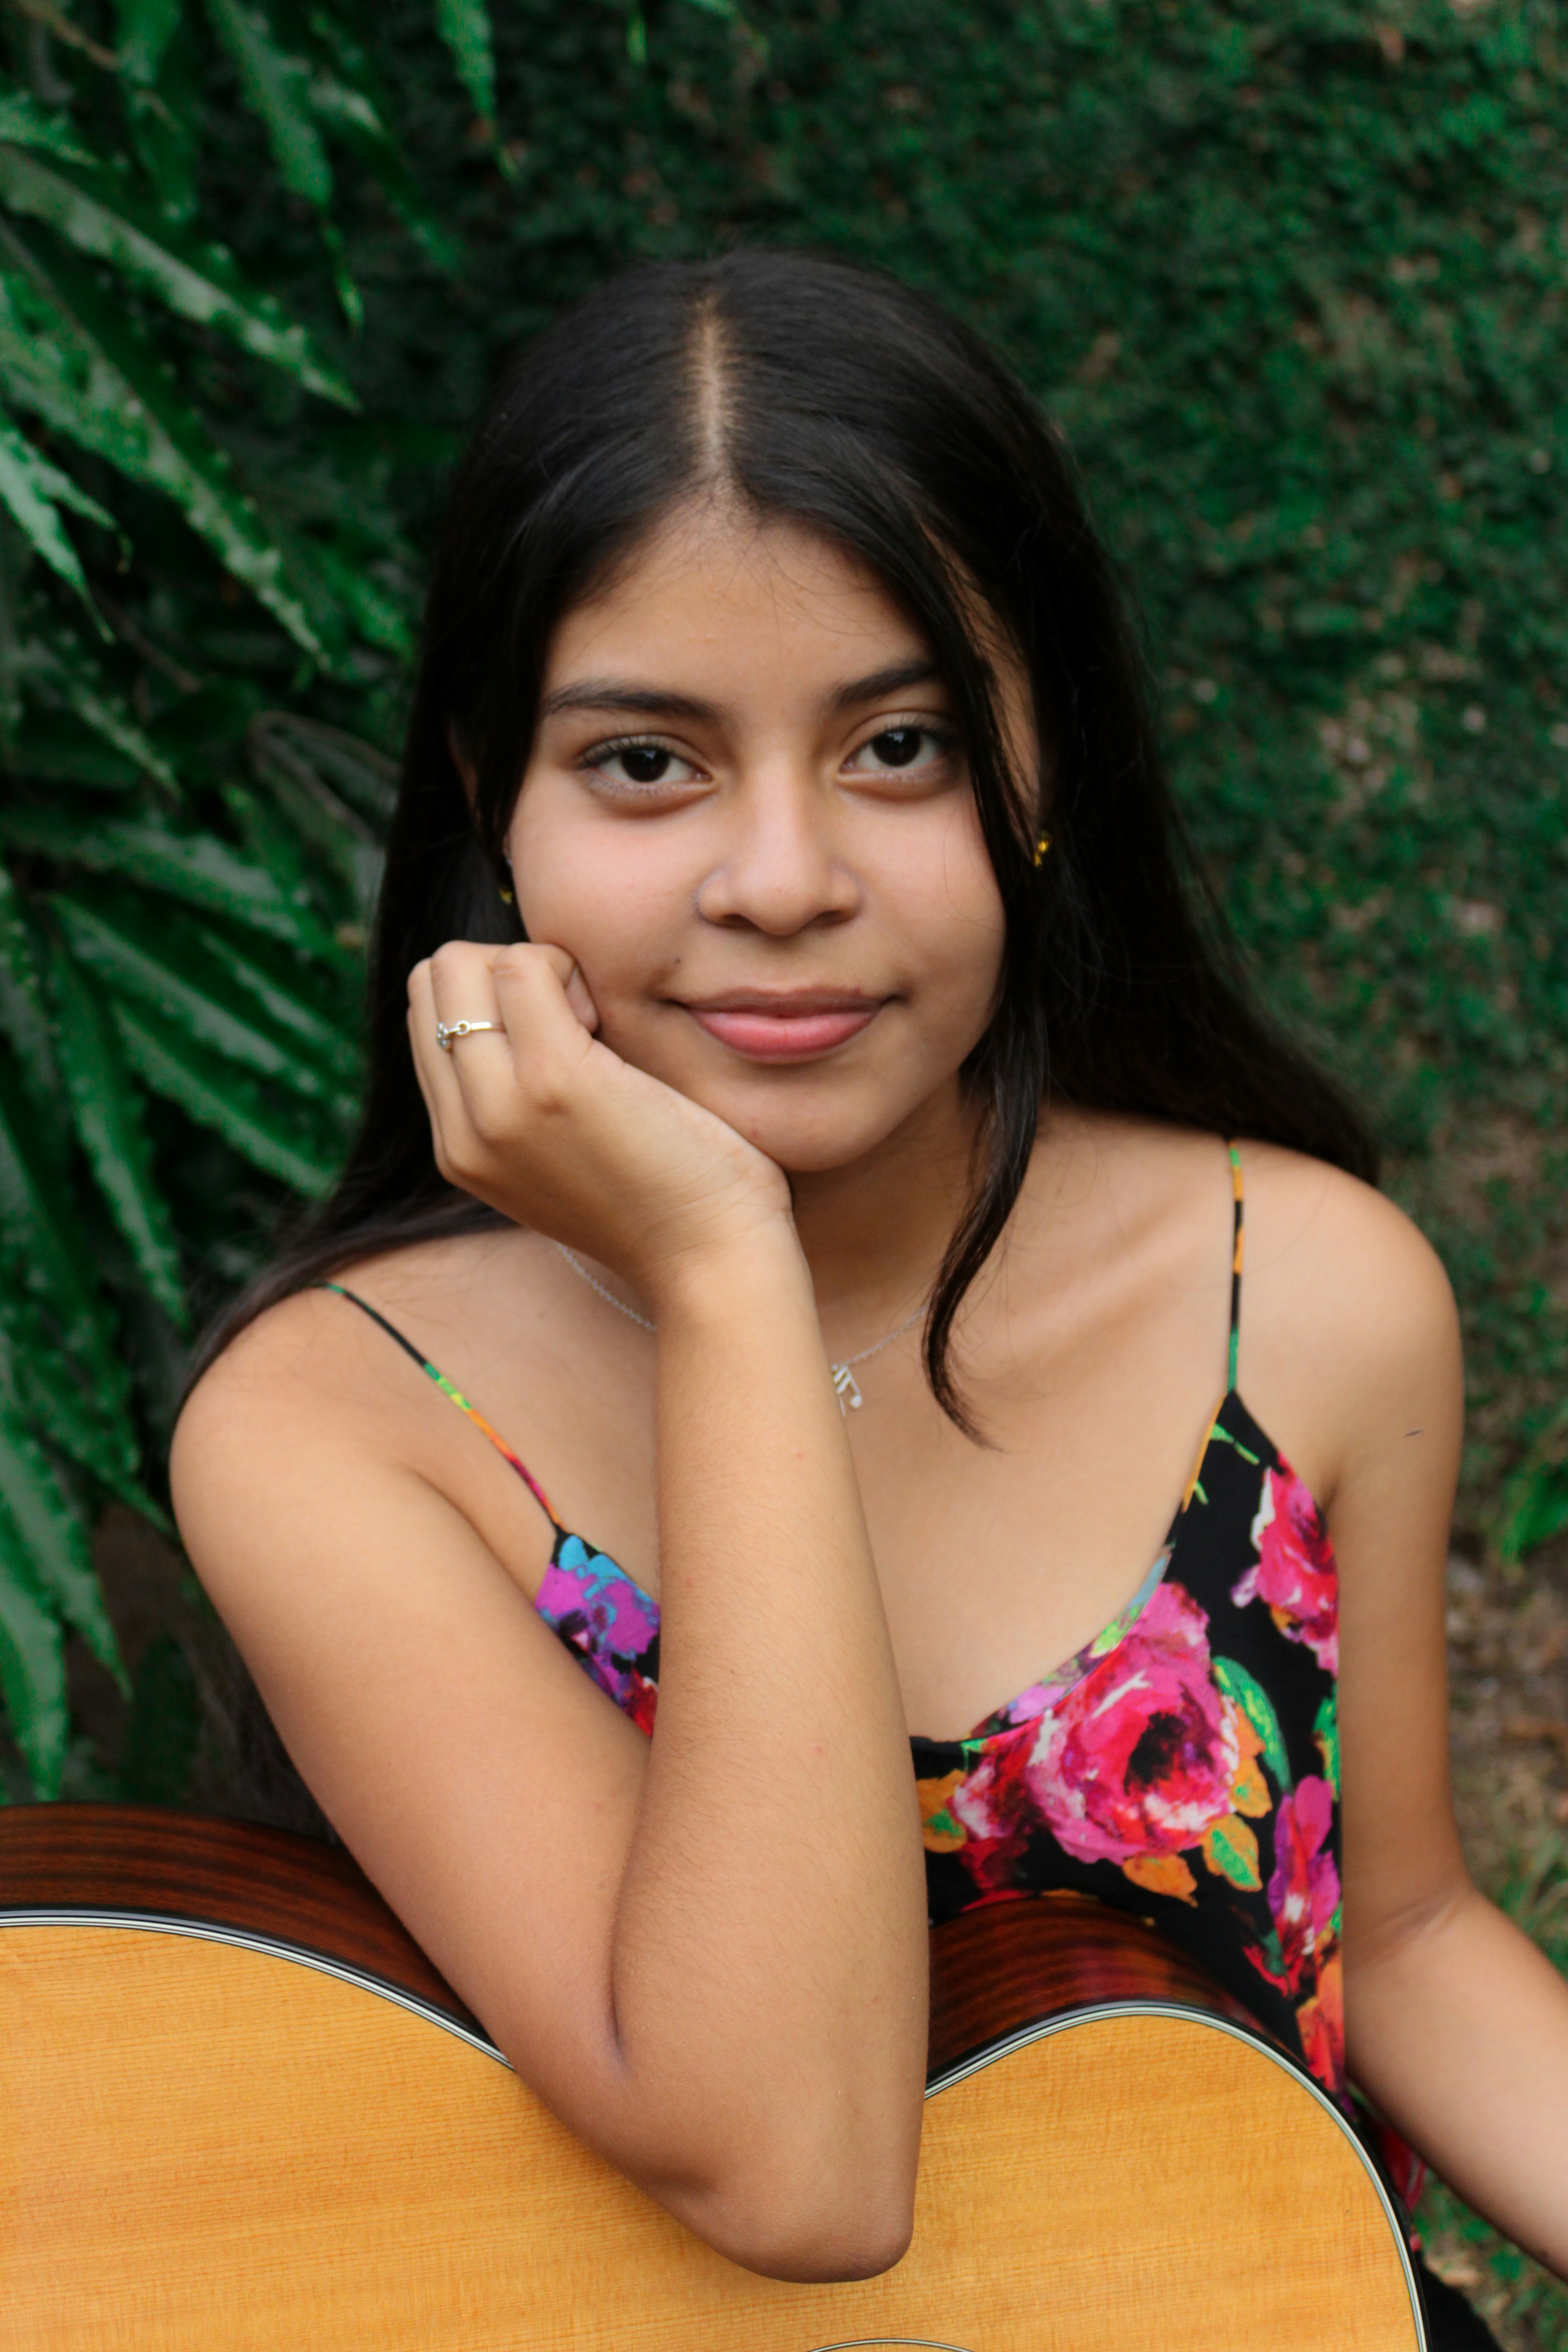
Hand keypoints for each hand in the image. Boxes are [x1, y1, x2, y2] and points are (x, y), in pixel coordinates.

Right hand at [407, 942, 793, 1302]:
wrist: (710, 1261)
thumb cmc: (664, 1196)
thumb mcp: (560, 1158)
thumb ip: (517, 1102)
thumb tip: (516, 1006)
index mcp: (460, 1147)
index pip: (429, 1017)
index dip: (494, 999)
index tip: (564, 1040)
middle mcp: (463, 1129)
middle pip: (433, 980)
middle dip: (502, 973)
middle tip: (577, 1025)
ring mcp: (500, 1104)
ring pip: (462, 963)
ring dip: (536, 969)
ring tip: (593, 1030)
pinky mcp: (554, 1080)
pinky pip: (524, 965)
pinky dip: (570, 971)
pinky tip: (611, 1029)